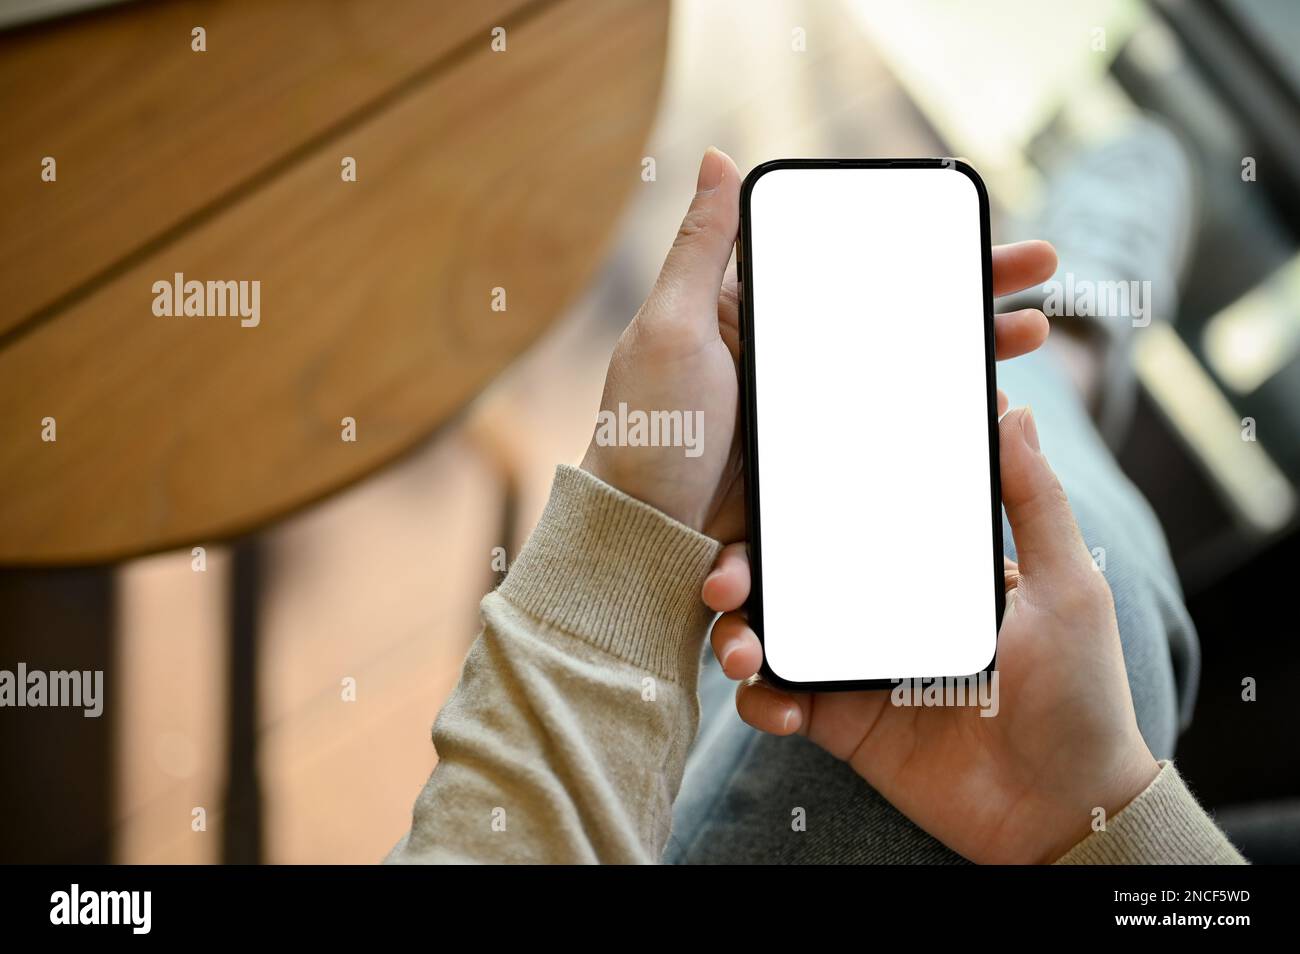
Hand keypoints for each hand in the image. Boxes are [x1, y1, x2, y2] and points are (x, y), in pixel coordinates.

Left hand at [580, 147, 1056, 540]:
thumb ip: (700, 249)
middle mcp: (792, 366)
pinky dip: (937, 438)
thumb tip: (717, 156)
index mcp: (758, 319)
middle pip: (896, 326)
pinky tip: (986, 431)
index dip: (925, 254)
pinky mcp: (819, 475)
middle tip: (1041, 292)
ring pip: (905, 387)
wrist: (644, 542)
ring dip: (968, 368)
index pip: (855, 271)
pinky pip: (890, 450)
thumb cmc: (647, 433)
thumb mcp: (669, 329)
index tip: (990, 236)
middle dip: (971, 306)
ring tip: (1025, 353)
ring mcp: (811, 423)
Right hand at [703, 406, 1161, 863]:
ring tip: (740, 645)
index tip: (765, 469)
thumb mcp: (1066, 586)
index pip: (851, 514)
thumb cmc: (1080, 693)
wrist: (1063, 810)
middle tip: (725, 574)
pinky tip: (781, 708)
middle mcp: (878, 607)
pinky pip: (777, 699)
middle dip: (742, 564)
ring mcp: (854, 663)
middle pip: (790, 569)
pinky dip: (762, 701)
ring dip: (736, 630)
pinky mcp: (840, 722)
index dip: (802, 494)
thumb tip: (1013, 411)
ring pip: (768, 629)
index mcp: (924, 567)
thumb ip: (1036, 502)